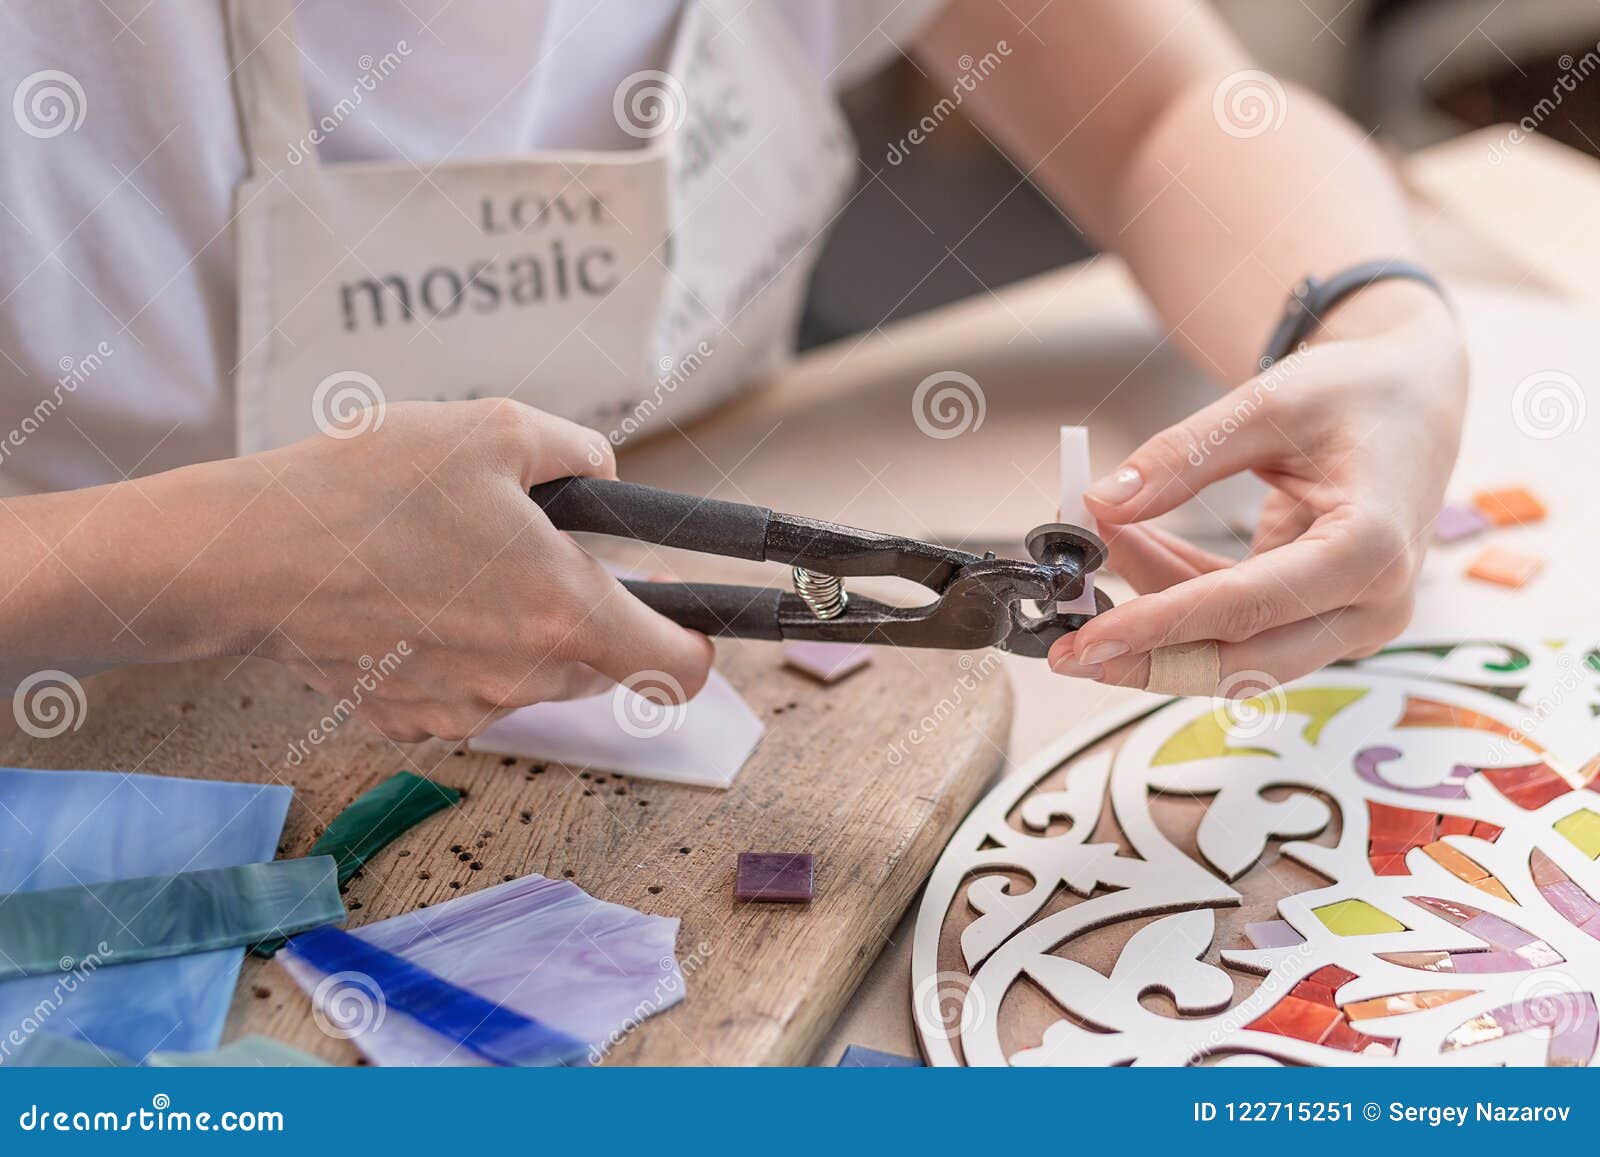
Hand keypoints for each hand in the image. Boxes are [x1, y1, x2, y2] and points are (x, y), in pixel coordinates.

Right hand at [223, 399, 712, 740]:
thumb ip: (580, 452)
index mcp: (563, 615)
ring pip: (534, 677)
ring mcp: (465, 712)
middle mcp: (524, 682)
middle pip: (602, 664)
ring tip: (456, 564)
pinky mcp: (411, 723)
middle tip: (534, 551)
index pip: (681, 668)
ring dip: (519, 631)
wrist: (245, 557)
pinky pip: (468, 689)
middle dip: (586, 613)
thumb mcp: (495, 430)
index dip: (694, 638)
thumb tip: (606, 477)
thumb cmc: (368, 490)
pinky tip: (409, 598)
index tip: (677, 610)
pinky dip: (459, 650)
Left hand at [1049, 292, 1465, 693]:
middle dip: (1148, 656)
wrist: (1415, 397)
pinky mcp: (1325, 616)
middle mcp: (1371, 602)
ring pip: (1234, 650)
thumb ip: (1180, 456)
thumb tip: (1101, 503)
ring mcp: (1352, 618)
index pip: (1246, 607)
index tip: (1090, 639)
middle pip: (1242, 658)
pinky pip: (1238, 624)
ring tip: (1099, 551)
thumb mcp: (1266, 404)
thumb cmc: (1358, 393)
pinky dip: (1180, 595)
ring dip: (1157, 615)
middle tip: (1066, 650)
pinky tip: (1134, 548)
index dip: (1161, 627)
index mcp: (1370, 549)